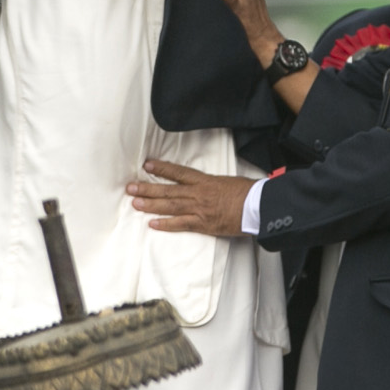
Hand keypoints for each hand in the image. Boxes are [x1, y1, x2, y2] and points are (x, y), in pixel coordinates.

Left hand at [128, 159, 253, 238]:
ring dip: (151, 205)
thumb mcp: (229, 181)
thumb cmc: (248, 193)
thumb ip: (213, 184)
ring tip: (135, 203)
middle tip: (131, 187)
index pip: (179, 172)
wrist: (258, 206)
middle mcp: (199, 193)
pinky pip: (181, 224)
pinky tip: (153, 224)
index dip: (162, 168)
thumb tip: (206, 186)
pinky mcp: (204, 224)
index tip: (147, 164)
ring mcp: (200, 209)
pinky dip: (166, 224)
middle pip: (168, 190)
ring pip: (171, 206)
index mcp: (205, 181)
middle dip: (148, 188)